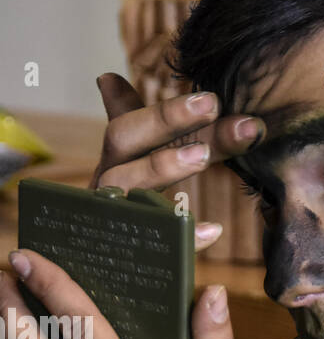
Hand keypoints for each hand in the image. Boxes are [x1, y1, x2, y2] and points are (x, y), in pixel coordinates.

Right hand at [89, 73, 264, 252]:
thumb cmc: (126, 198)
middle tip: (212, 105)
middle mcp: (107, 182)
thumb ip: (126, 119)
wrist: (96, 260)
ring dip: (163, 165)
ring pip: (127, 185)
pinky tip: (213, 230)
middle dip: (167, 121)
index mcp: (114, 159)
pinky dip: (184, 238)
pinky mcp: (126, 251)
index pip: (131, 124)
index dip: (167, 112)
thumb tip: (107, 78)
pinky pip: (154, 244)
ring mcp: (111, 215)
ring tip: (203, 153)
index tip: (211, 98)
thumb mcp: (129, 157)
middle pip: (123, 141)